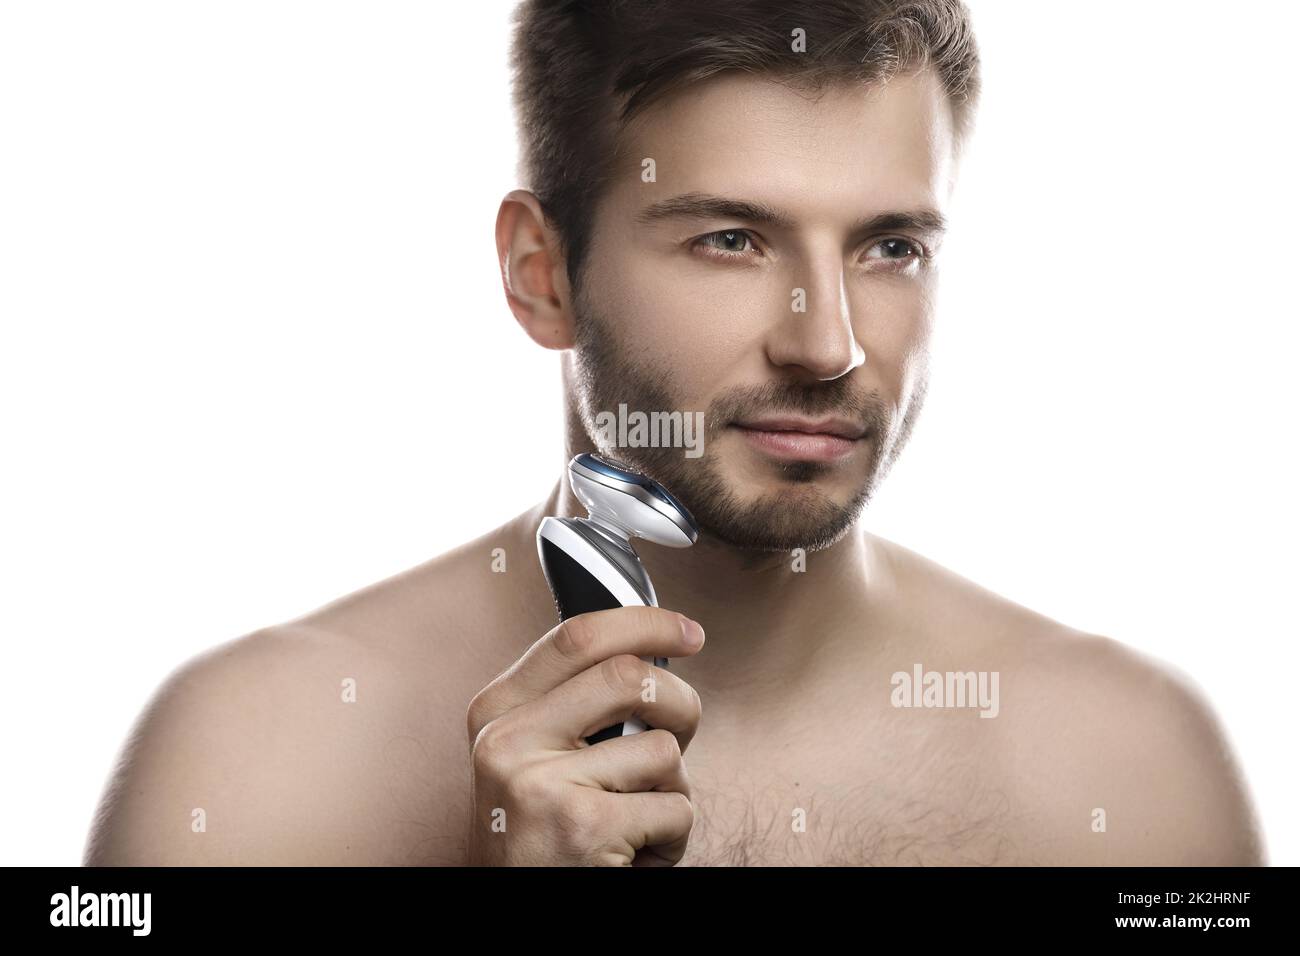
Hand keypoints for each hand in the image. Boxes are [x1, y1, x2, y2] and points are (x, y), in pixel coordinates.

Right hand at [465, 605, 704, 864]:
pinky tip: (633, 856)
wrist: (508, 914)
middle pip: (631, 677)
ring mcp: (542, 784)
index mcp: (496, 712)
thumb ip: (571, 705)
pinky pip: (674, 809)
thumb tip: (652, 655)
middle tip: (684, 731)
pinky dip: (672, 840)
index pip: (577, 637)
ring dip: (672, 793)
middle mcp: (508, 741)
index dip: (645, 621)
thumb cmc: (539, 840)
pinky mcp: (583, 828)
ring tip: (634, 822)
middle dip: (683, 704)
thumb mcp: (530, 759)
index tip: (687, 632)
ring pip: (664, 751)